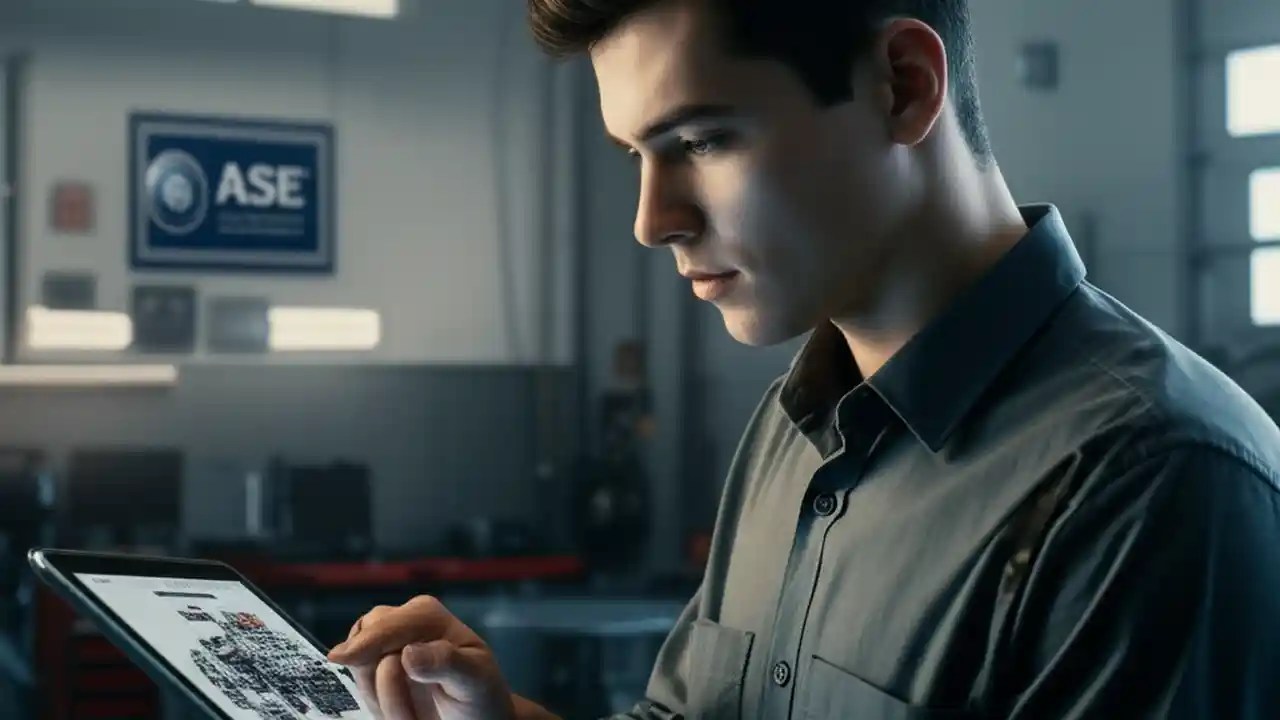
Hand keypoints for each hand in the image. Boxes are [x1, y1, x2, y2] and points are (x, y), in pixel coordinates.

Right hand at [328, 595, 516, 719]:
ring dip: (383, 701)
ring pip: (360, 671)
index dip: (365, 642)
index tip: (342, 658)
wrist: (476, 717)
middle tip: (414, 718)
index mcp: (426, 615)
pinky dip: (379, 706)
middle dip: (381, 685)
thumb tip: (408, 653)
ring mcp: (385, 649)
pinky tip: (405, 711)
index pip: (387, 625)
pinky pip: (360, 689)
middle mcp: (401, 626)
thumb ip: (446, 662)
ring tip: (417, 716)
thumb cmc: (480, 695)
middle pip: (364, 645)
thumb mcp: (474, 678)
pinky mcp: (376, 671)